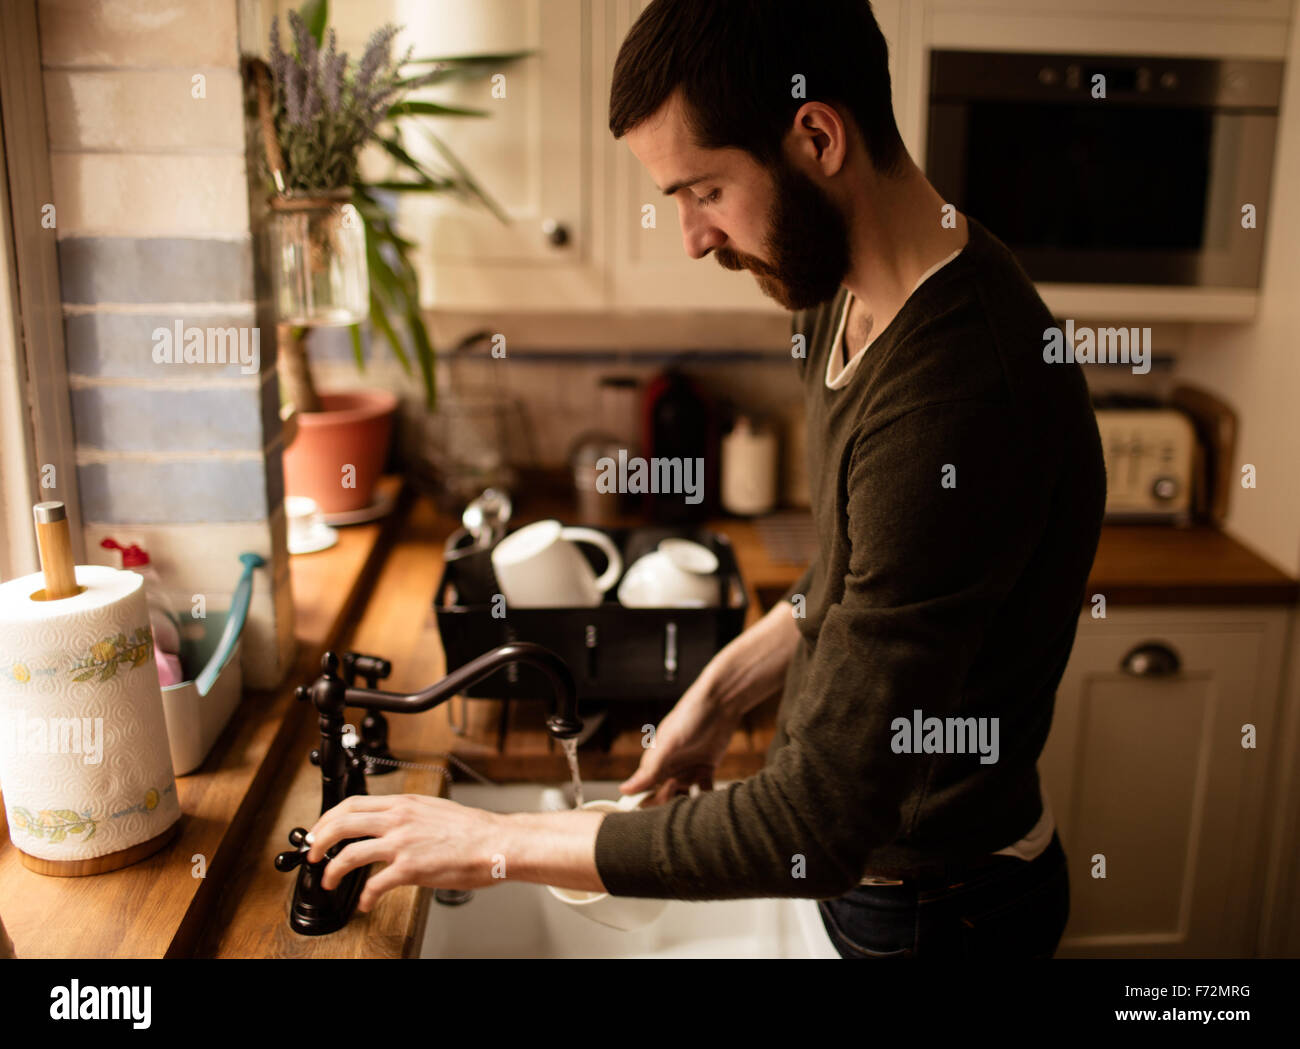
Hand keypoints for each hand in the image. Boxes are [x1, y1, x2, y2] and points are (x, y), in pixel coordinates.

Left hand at [305, 793, 507, 910]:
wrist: (495, 843)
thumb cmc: (471, 830)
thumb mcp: (432, 809)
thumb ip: (407, 815)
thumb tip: (389, 824)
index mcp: (403, 804)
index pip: (351, 804)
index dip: (327, 819)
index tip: (319, 831)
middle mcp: (398, 819)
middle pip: (342, 823)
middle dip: (318, 840)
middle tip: (310, 855)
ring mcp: (402, 843)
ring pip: (350, 854)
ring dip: (332, 871)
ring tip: (328, 881)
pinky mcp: (410, 868)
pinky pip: (375, 885)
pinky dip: (364, 897)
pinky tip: (364, 903)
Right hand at [619, 672, 741, 806]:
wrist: (720, 703)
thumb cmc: (689, 717)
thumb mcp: (668, 744)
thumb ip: (650, 769)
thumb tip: (624, 789)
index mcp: (655, 762)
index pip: (645, 790)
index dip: (646, 806)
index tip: (650, 822)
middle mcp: (670, 767)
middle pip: (665, 797)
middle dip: (668, 807)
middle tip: (677, 813)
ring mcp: (688, 769)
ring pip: (685, 796)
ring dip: (687, 806)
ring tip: (693, 814)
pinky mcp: (706, 768)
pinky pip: (705, 791)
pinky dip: (707, 800)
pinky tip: (710, 806)